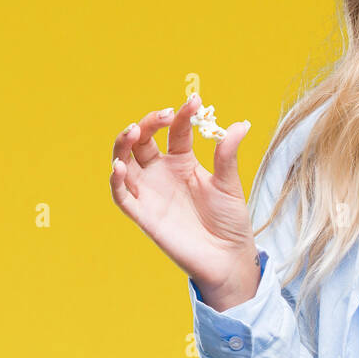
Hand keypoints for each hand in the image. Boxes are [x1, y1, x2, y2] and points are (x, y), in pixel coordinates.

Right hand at [109, 93, 258, 299]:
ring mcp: (150, 192)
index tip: (195, 100)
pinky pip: (122, 196)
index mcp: (182, 162)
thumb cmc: (229, 220)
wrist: (228, 257)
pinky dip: (117, 181)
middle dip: (148, 123)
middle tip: (163, 115)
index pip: (175, 131)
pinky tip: (120, 166)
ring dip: (123, 145)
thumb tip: (241, 124)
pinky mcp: (143, 214)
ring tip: (133, 131)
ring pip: (125, 162)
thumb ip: (227, 155)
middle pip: (143, 141)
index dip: (182, 115)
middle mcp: (162, 173)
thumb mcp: (229, 183)